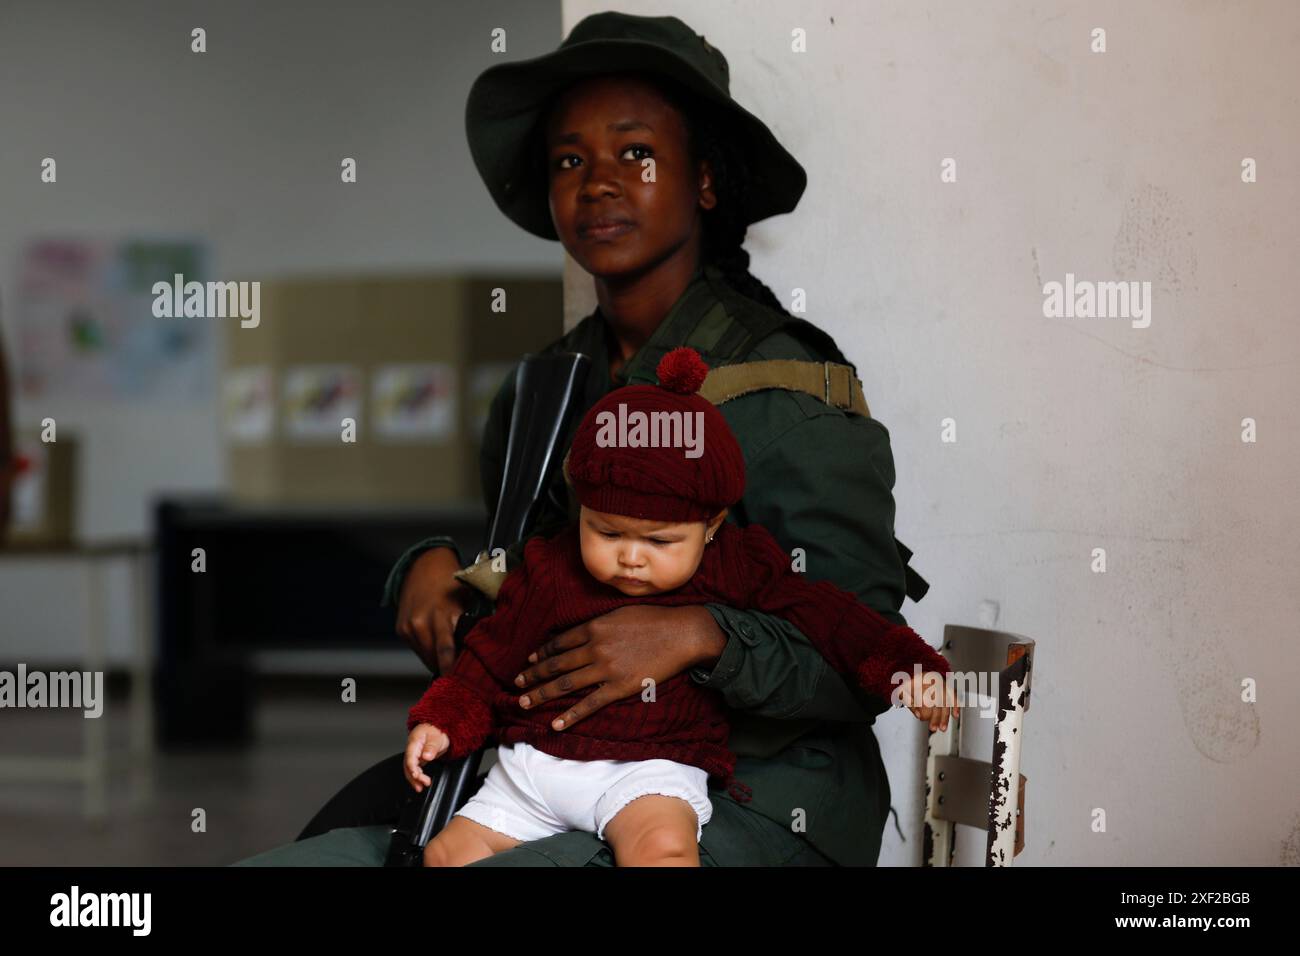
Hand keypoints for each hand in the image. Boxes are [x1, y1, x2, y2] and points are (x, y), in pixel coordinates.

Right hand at [395, 547, 470, 675]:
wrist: (423, 566)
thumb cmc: (452, 585)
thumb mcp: (468, 599)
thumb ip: (473, 623)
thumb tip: (484, 650)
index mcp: (443, 613)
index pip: (447, 650)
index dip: (453, 670)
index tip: (462, 683)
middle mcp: (422, 622)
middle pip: (434, 659)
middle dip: (448, 670)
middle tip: (462, 677)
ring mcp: (409, 627)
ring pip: (426, 657)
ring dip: (438, 662)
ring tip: (452, 662)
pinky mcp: (401, 630)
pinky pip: (418, 650)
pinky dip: (429, 652)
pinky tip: (438, 645)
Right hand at [404, 723, 449, 791]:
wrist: (439, 728)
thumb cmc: (437, 730)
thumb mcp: (437, 737)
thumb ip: (431, 747)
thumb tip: (426, 756)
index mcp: (414, 742)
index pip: (410, 757)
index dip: (412, 767)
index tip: (416, 775)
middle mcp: (412, 748)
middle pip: (408, 765)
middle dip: (413, 777)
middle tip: (422, 785)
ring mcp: (415, 754)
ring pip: (411, 768)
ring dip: (414, 779)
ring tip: (420, 787)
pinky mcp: (418, 758)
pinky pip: (415, 768)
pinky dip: (417, 776)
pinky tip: (420, 782)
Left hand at [511, 604, 723, 731]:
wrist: (681, 634)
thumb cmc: (654, 619)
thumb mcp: (620, 613)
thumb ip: (599, 623)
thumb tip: (583, 631)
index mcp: (594, 627)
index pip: (559, 642)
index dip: (541, 653)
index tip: (528, 661)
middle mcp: (594, 648)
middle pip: (556, 664)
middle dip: (533, 675)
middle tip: (516, 683)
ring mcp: (606, 669)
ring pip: (565, 684)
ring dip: (542, 694)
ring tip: (524, 702)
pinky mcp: (619, 688)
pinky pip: (589, 704)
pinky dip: (570, 715)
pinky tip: (555, 723)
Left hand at [897, 671, 959, 731]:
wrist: (919, 675)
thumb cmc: (911, 685)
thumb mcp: (903, 691)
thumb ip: (909, 702)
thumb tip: (918, 715)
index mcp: (920, 680)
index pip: (923, 695)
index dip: (922, 707)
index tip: (919, 716)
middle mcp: (933, 681)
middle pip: (935, 700)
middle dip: (935, 716)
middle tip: (932, 728)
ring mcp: (941, 684)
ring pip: (945, 701)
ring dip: (945, 716)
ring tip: (942, 728)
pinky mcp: (948, 688)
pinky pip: (954, 696)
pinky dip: (956, 706)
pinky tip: (955, 715)